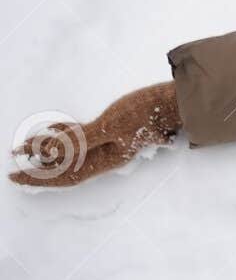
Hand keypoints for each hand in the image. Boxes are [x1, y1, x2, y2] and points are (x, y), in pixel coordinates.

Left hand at [10, 82, 181, 188]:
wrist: (175, 100)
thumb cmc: (147, 111)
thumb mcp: (113, 125)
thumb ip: (82, 140)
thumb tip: (51, 154)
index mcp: (107, 158)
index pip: (65, 174)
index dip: (38, 178)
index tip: (15, 176)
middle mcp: (107, 154)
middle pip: (66, 166)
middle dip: (38, 168)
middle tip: (13, 165)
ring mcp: (111, 142)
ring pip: (72, 151)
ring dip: (47, 150)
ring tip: (25, 147)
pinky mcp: (114, 129)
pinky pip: (83, 136)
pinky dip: (65, 134)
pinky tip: (53, 128)